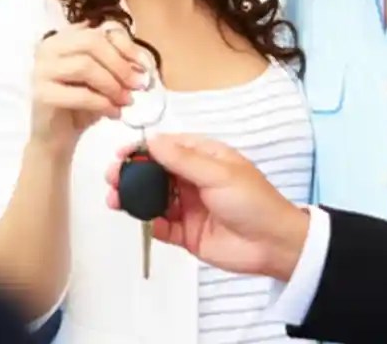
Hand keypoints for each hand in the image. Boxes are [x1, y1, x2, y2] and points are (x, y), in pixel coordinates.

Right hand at [31, 22, 147, 154]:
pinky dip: (102, 103)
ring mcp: (41, 70)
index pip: (99, 30)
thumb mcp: (102, 79)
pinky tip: (114, 113)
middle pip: (91, 42)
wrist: (56, 137)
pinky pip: (79, 94)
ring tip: (126, 101)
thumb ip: (118, 65)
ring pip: (84, 65)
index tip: (144, 66)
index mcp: (64, 38)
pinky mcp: (42, 94)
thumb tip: (140, 65)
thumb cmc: (81, 105)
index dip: (126, 46)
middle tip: (137, 85)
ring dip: (112, 84)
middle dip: (120, 64)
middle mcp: (48, 48)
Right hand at [105, 133, 308, 280]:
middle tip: (113, 177)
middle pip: (153, 172)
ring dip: (133, 198)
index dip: (142, 149)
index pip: (166, 147)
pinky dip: (149, 223)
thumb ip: (182, 159)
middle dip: (130, 173)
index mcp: (204, 158)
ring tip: (116, 199)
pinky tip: (144, 221)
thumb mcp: (219, 174)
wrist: (273, 245)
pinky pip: (160, 225)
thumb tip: (153, 140)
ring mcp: (188, 206)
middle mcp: (193, 180)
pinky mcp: (186, 232)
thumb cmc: (256, 203)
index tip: (123, 154)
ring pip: (152, 198)